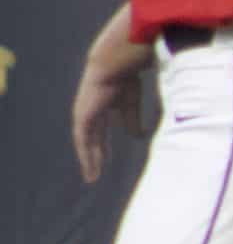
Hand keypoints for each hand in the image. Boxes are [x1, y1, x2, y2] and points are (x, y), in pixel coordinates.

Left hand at [71, 67, 147, 182]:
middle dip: (94, 157)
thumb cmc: (125, 79)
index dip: (102, 147)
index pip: (99, 133)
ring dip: (88, 161)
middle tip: (94, 174)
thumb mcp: (130, 105)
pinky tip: (90, 165)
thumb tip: (137, 137)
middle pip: (91, 140)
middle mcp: (89, 113)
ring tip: (92, 177)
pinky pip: (83, 141)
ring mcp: (84, 115)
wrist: (114, 66)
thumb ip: (132, 121)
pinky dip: (86, 154)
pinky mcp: (83, 117)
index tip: (105, 160)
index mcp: (101, 109)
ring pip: (86, 143)